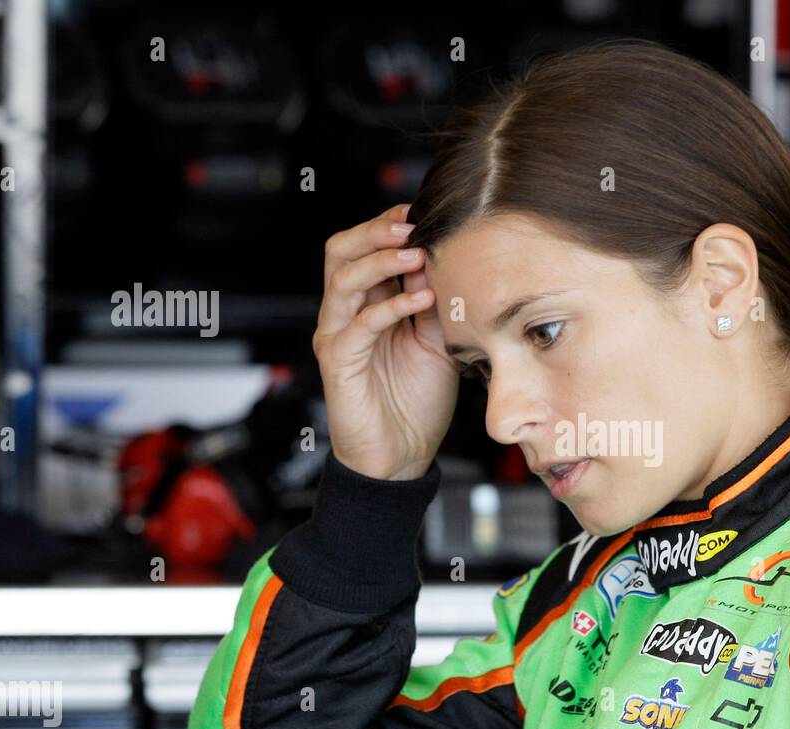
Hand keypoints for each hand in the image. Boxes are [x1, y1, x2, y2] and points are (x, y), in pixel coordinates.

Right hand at [313, 203, 457, 479]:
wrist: (400, 457)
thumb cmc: (416, 402)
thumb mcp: (437, 341)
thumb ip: (436, 304)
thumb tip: (451, 261)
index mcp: (368, 304)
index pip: (366, 248)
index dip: (390, 224)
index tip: (427, 211)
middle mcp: (345, 315)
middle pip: (341, 250)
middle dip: (376, 230)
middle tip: (413, 223)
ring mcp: (337, 336)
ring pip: (343, 279)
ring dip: (381, 260)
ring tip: (417, 252)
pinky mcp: (338, 363)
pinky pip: (358, 325)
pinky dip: (390, 307)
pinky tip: (421, 299)